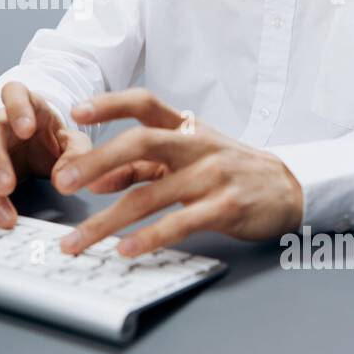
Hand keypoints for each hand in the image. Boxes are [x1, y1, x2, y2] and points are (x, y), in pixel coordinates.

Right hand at [0, 81, 92, 227]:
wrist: (39, 144)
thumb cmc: (52, 138)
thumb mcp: (72, 141)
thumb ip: (75, 153)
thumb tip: (65, 178)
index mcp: (25, 105)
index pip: (14, 93)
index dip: (18, 109)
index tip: (26, 129)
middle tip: (7, 187)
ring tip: (4, 214)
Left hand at [51, 88, 303, 256]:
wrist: (290, 187)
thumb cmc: (228, 170)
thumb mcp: (186, 159)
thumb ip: (141, 168)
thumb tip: (95, 180)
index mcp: (185, 128)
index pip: (144, 104)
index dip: (109, 104)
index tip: (74, 112)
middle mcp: (196, 146)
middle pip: (140, 144)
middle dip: (96, 162)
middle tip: (63, 181)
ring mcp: (213, 175)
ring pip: (150, 195)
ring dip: (107, 220)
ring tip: (77, 241)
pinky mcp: (226, 207)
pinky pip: (179, 223)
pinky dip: (149, 238)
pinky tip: (126, 249)